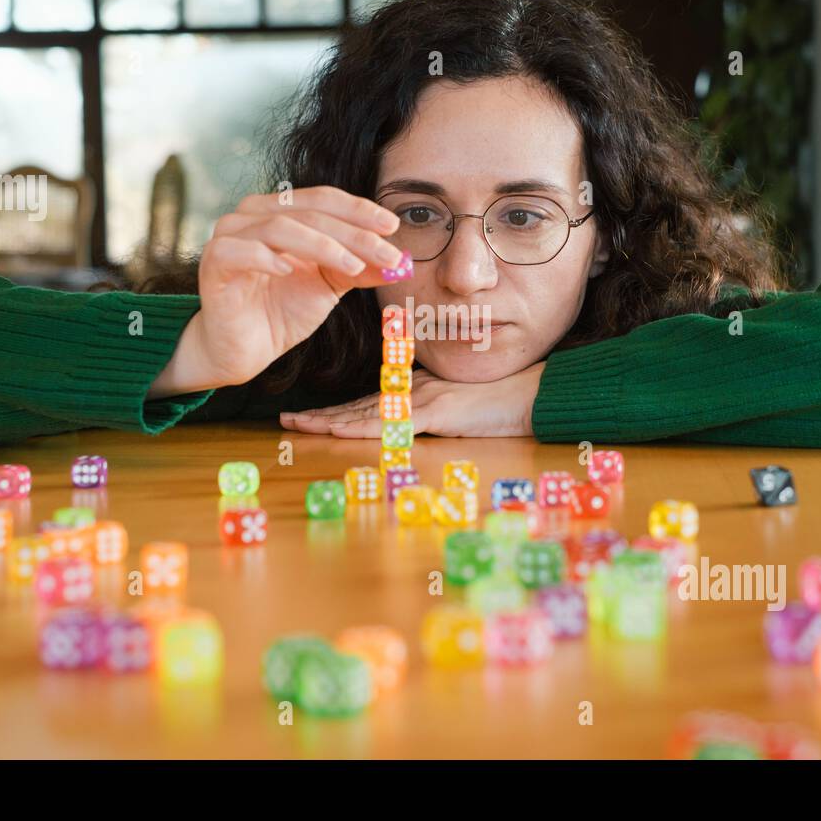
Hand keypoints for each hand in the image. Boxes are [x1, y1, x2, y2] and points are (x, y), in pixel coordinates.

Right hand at [150, 187, 402, 396]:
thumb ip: (359, 268)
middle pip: (310, 212)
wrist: (245, 350)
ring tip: (353, 267)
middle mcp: (252, 214)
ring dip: (323, 245)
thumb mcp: (329, 286)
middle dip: (354, 233)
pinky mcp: (214, 263)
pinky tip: (290, 270)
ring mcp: (229, 236)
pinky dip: (266, 256)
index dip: (360, 210)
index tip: (393, 226)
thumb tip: (399, 261)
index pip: (324, 199)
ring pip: (280, 227)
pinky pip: (239, 250)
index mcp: (280, 211)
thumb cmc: (282, 310)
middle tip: (387, 253)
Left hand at [279, 363, 544, 438]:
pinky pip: (391, 421)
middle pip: (359, 406)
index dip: (338, 411)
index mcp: (419, 390)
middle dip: (321, 415)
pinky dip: (363, 426)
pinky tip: (339, 430)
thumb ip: (437, 413)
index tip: (310, 418)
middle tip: (286, 420)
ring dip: (331, 420)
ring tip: (299, 425)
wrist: (534, 396)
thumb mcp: (463, 410)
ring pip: (367, 412)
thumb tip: (414, 426)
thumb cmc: (504, 405)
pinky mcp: (436, 412)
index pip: (371, 403)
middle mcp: (415, 391)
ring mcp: (423, 400)